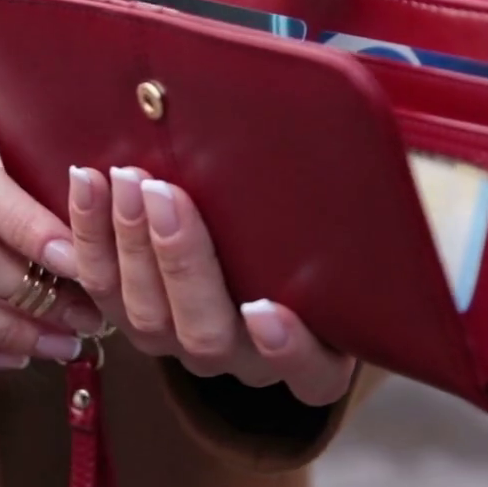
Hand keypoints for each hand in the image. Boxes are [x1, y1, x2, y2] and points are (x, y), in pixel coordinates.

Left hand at [66, 166, 354, 405]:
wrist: (263, 267)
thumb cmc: (321, 246)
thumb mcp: (352, 237)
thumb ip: (364, 202)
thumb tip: (401, 113)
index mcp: (315, 357)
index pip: (310, 373)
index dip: (288, 348)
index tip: (270, 310)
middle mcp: (247, 362)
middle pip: (209, 335)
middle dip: (182, 261)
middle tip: (165, 193)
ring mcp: (185, 349)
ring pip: (148, 321)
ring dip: (128, 245)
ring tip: (123, 179)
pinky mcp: (135, 323)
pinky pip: (102, 294)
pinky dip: (89, 238)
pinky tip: (86, 180)